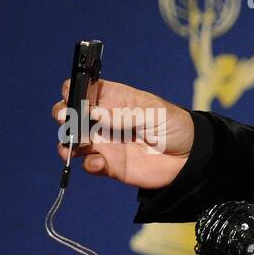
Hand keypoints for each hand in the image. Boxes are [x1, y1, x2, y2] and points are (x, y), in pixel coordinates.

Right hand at [52, 78, 193, 189]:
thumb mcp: (154, 113)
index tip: (70, 94)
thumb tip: (95, 113)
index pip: (85, 89)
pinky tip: (97, 163)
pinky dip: (88, 164)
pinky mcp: (111, 165)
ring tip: (73, 147)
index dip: (73, 89)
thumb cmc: (175, 126)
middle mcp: (104, 120)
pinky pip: (91, 165)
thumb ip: (125, 114)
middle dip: (63, 115)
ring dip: (67, 144)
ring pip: (74, 141)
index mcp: (114, 99)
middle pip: (72, 115)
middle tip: (66, 120)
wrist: (190, 157)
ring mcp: (105, 143)